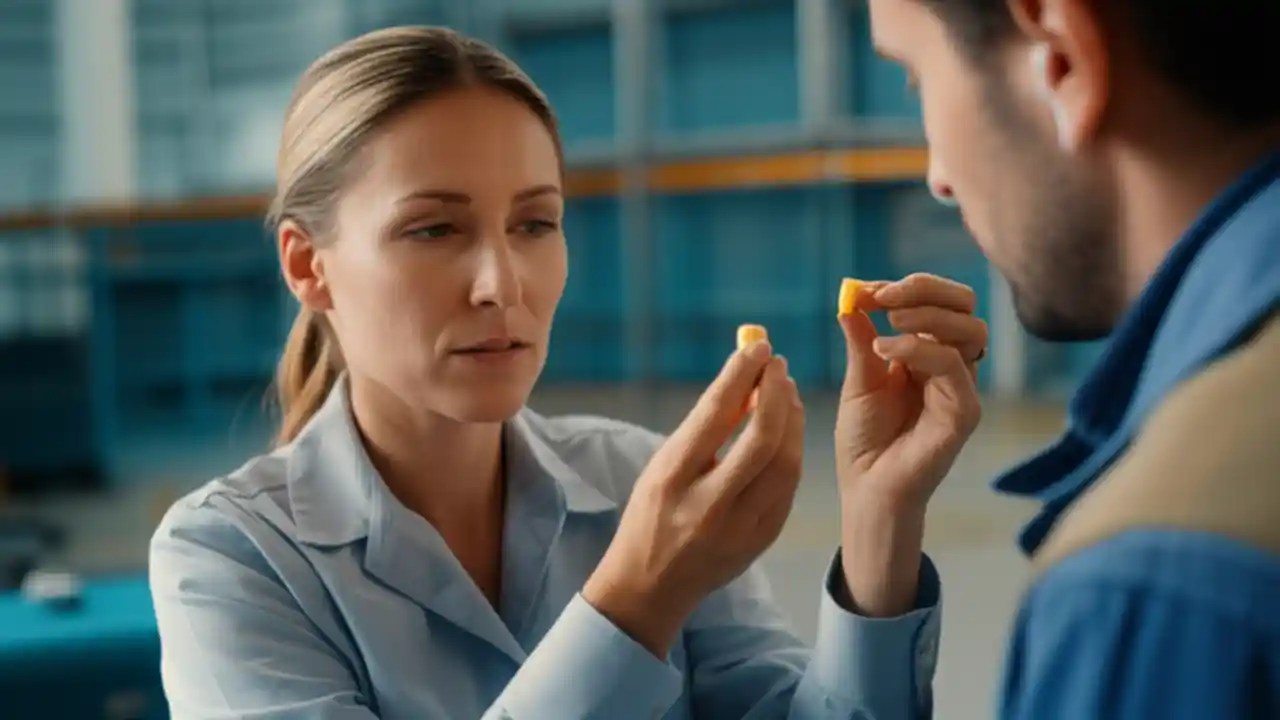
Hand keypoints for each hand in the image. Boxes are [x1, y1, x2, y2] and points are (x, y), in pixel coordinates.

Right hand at [583, 342, 804, 656]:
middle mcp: (707, 506)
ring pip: (784, 465)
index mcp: (671, 480)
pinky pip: (787, 488)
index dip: (741, 376)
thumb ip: (704, 428)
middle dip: (775, 395)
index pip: (714, 417)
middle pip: (760, 441)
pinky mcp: (761, 542)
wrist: (650, 585)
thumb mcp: (663, 465)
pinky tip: (788, 430)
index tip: (758, 347)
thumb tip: (745, 381)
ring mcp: (739, 530)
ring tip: (786, 393)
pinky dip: (791, 452)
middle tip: (778, 366)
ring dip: (791, 421)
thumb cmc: (652, 513)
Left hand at [835, 273, 984, 614]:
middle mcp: (951, 366)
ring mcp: (961, 388)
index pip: (937, 302)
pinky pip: (952, 365)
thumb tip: (853, 296)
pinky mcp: (964, 412)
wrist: (867, 489)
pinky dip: (918, 349)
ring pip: (968, 329)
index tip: (865, 290)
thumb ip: (862, 338)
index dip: (906, 288)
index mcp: (927, 353)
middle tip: (882, 297)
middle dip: (924, 290)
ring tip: (886, 322)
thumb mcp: (858, 379)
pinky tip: (884, 351)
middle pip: (964, 306)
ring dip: (925, 315)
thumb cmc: (864, 441)